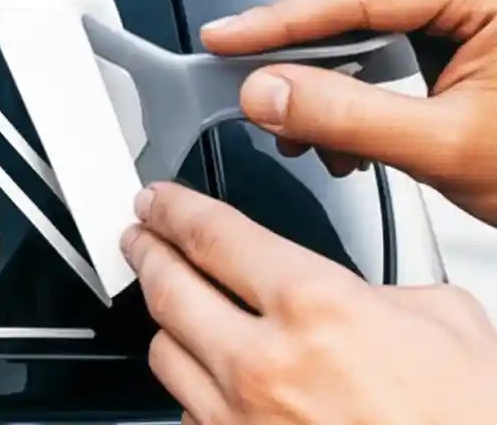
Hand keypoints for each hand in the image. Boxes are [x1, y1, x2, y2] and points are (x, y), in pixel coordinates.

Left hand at [124, 181, 496, 423]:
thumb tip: (356, 288)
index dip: (173, 209)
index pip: (213, 235)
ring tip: (175, 303)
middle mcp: (265, 365)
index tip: (157, 200)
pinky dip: (196, 389)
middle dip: (145, 252)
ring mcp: (240, 420)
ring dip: (167, 323)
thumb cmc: (467, 422)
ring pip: (166, 353)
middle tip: (139, 236)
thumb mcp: (447, 324)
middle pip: (167, 289)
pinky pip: (189, 412)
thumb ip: (381, 289)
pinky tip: (213, 377)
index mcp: (318, 308)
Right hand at [200, 0, 496, 225]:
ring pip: (367, 7)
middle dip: (303, 47)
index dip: (277, 20)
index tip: (221, 41)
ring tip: (321, 134)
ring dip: (331, 67)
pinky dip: (362, 73)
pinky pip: (394, 27)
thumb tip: (265, 92)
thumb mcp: (447, 147)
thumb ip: (346, 114)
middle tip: (269, 102)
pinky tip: (357, 124)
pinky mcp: (473, 19)